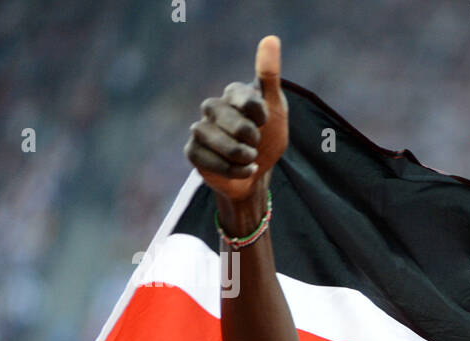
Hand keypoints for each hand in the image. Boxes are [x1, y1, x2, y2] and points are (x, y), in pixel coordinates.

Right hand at [184, 35, 287, 202]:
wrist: (257, 172)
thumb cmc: (268, 137)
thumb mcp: (277, 108)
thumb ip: (270, 76)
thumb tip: (270, 39)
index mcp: (233, 93)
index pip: (248, 100)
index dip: (262, 117)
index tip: (266, 121)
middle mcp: (213, 106)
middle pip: (236, 124)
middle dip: (253, 140)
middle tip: (256, 143)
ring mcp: (200, 128)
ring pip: (221, 143)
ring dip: (243, 156)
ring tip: (250, 157)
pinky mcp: (193, 151)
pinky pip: (210, 161)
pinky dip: (233, 170)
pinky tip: (242, 169)